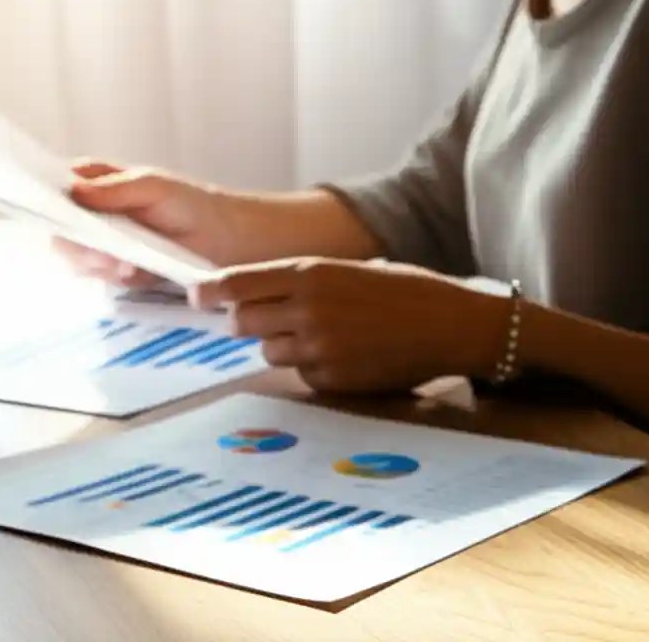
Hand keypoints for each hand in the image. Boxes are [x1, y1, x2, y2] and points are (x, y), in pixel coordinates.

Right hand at [55, 158, 240, 287]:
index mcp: (94, 182)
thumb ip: (116, 188)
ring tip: (125, 261)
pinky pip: (102, 277)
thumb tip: (75, 190)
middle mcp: (91, 214)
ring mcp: (103, 243)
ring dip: (96, 262)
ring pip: (76, 258)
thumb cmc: (189, 203)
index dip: (44, 199)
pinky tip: (134, 270)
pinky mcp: (118, 270)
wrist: (224, 239)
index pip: (54, 188)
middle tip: (100, 248)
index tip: (51, 211)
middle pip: (60, 229)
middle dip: (75, 242)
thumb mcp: (154, 186)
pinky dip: (115, 276)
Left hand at [195, 259, 506, 393]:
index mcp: (310, 272)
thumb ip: (304, 280)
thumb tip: (260, 292)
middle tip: (262, 319)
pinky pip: (302, 375)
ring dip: (283, 344)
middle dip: (247, 320)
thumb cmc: (406, 291)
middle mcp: (306, 309)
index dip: (211, 291)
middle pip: (243, 321)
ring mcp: (318, 347)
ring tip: (323, 335)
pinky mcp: (331, 379)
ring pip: (270, 351)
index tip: (198, 296)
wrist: (450, 324)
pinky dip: (313, 368)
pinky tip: (345, 356)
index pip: (238, 283)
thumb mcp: (350, 270)